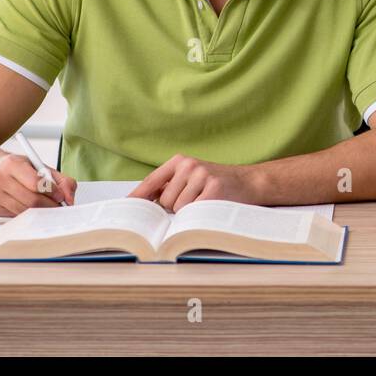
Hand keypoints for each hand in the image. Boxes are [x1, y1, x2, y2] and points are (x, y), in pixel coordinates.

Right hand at [0, 152, 76, 217]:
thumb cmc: (20, 168)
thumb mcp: (40, 166)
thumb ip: (61, 180)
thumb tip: (69, 199)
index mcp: (12, 164)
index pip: (36, 183)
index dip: (52, 191)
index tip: (61, 196)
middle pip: (31, 200)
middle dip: (49, 205)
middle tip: (59, 206)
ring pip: (25, 211)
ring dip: (41, 212)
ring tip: (49, 207)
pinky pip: (17, 217)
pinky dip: (29, 215)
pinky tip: (33, 208)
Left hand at [129, 155, 263, 210]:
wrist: (249, 181)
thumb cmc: (216, 183)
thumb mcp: (191, 177)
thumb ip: (170, 186)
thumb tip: (146, 203)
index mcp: (179, 161)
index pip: (151, 181)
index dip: (137, 197)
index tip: (126, 207)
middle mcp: (189, 165)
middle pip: (165, 200)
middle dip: (175, 208)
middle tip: (194, 201)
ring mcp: (202, 175)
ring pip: (179, 208)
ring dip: (188, 212)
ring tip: (204, 202)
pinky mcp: (214, 188)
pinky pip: (194, 211)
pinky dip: (199, 215)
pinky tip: (210, 205)